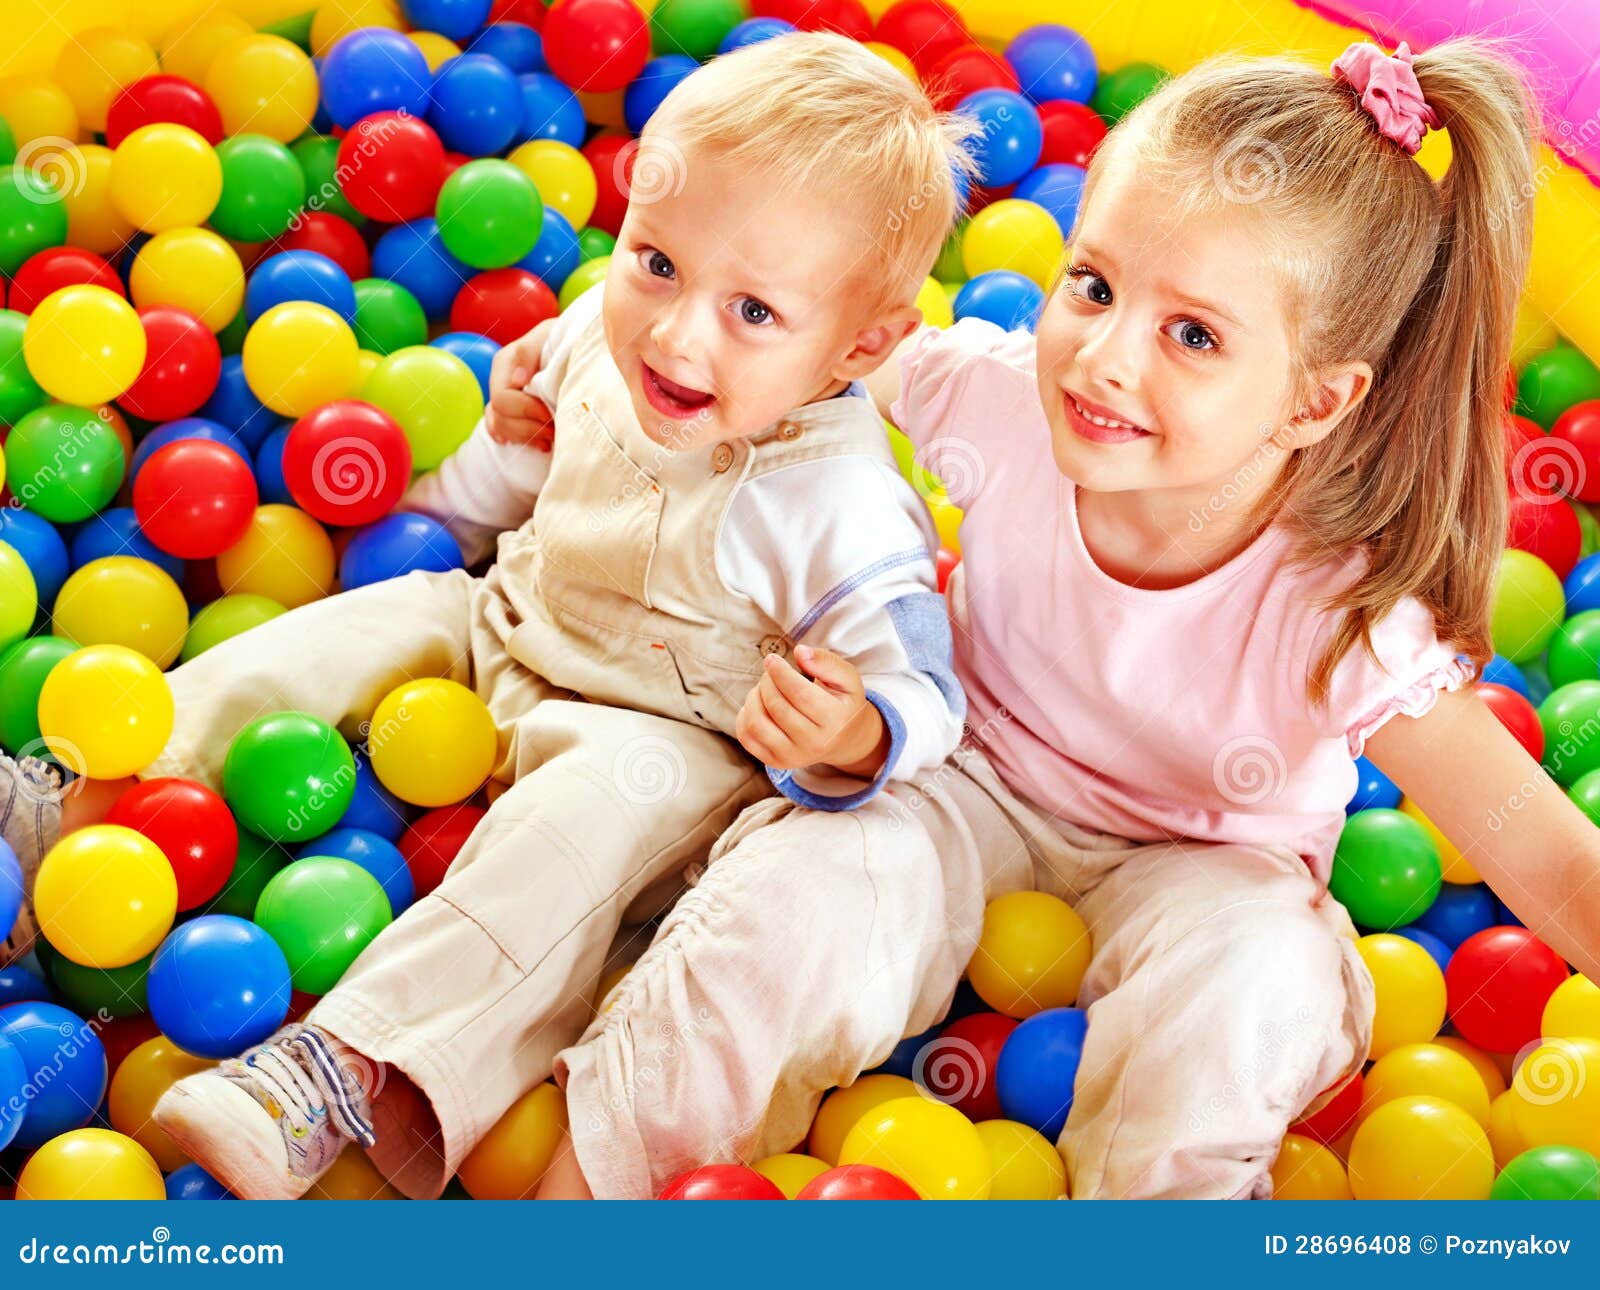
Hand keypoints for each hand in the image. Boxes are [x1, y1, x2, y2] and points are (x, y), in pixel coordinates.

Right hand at [486, 319, 557, 447]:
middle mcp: (501, 380)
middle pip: (500, 416)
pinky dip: (517, 439)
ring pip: (501, 427)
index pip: (502, 399)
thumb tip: (519, 379)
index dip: (526, 411)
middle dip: (529, 426)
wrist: (574, 343)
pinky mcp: (511, 409)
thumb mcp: (550, 335)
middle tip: (555, 430)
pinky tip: (538, 444)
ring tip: (551, 437)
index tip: (551, 415)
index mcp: (506, 362)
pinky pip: (500, 430)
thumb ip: (529, 353)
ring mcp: (505, 396)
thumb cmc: (565, 338)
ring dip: (527, 436)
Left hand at [736, 645, 888, 778]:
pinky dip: (745, 715)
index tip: (771, 659)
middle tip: (772, 672)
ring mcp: (793, 757)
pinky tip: (758, 705)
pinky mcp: (776, 762)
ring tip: (764, 688)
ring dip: (754, 698)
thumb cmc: (842, 703)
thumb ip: (827, 662)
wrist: (844, 740)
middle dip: (767, 682)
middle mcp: (814, 744)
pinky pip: (747, 737)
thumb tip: (800, 652)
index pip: (799, 694)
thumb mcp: (847, 679)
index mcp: (835, 721)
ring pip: (757, 724)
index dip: (780, 673)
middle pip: (777, 706)